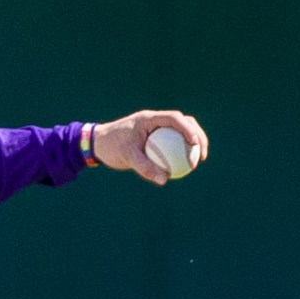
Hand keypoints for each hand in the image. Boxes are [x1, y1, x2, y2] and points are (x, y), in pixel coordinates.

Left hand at [91, 110, 208, 185]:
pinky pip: (171, 143)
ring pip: (180, 132)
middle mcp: (155, 120)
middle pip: (184, 122)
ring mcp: (156, 128)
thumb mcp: (127, 157)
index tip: (196, 144)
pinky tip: (184, 167)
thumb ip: (145, 167)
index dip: (189, 129)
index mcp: (149, 118)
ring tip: (198, 161)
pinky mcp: (155, 137)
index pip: (175, 118)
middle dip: (198, 136)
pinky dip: (179, 152)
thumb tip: (165, 180)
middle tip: (202, 155)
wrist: (96, 144)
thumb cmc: (110, 147)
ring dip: (192, 143)